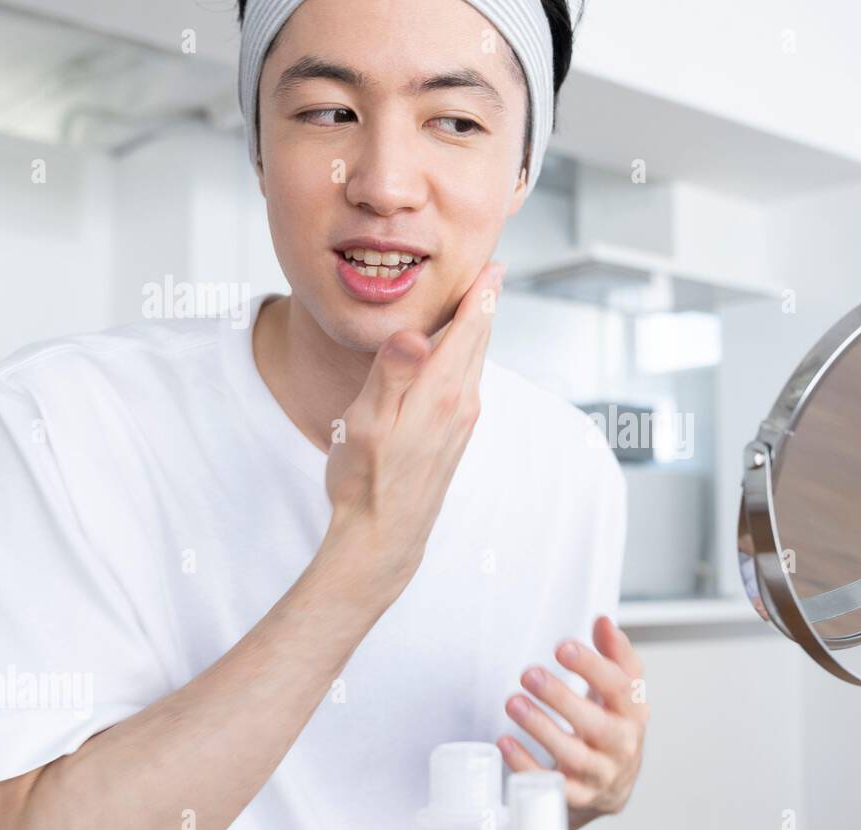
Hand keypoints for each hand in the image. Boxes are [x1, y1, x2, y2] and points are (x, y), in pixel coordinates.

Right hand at [321, 260, 505, 604]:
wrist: (384, 537)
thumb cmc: (365, 480)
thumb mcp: (368, 422)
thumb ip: (393, 374)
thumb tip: (417, 333)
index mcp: (441, 391)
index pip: (470, 327)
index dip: (482, 291)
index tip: (494, 262)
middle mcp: (462, 403)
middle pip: (479, 339)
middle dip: (485, 301)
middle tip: (491, 268)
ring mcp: (462, 421)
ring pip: (474, 360)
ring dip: (477, 328)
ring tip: (477, 300)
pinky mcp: (455, 436)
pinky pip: (467, 380)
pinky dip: (466, 355)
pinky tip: (457, 353)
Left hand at [498, 616, 648, 829]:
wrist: (615, 783)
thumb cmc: (613, 725)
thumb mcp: (620, 690)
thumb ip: (613, 653)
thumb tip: (603, 621)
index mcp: (633, 712)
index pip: (620, 687)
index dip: (593, 666)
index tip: (563, 648)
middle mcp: (621, 745)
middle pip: (595, 724)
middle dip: (561, 698)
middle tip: (530, 674)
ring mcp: (599, 774)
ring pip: (572, 755)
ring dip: (540, 728)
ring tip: (514, 703)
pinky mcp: (576, 796)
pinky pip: (550, 785)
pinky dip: (526, 765)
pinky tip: (505, 742)